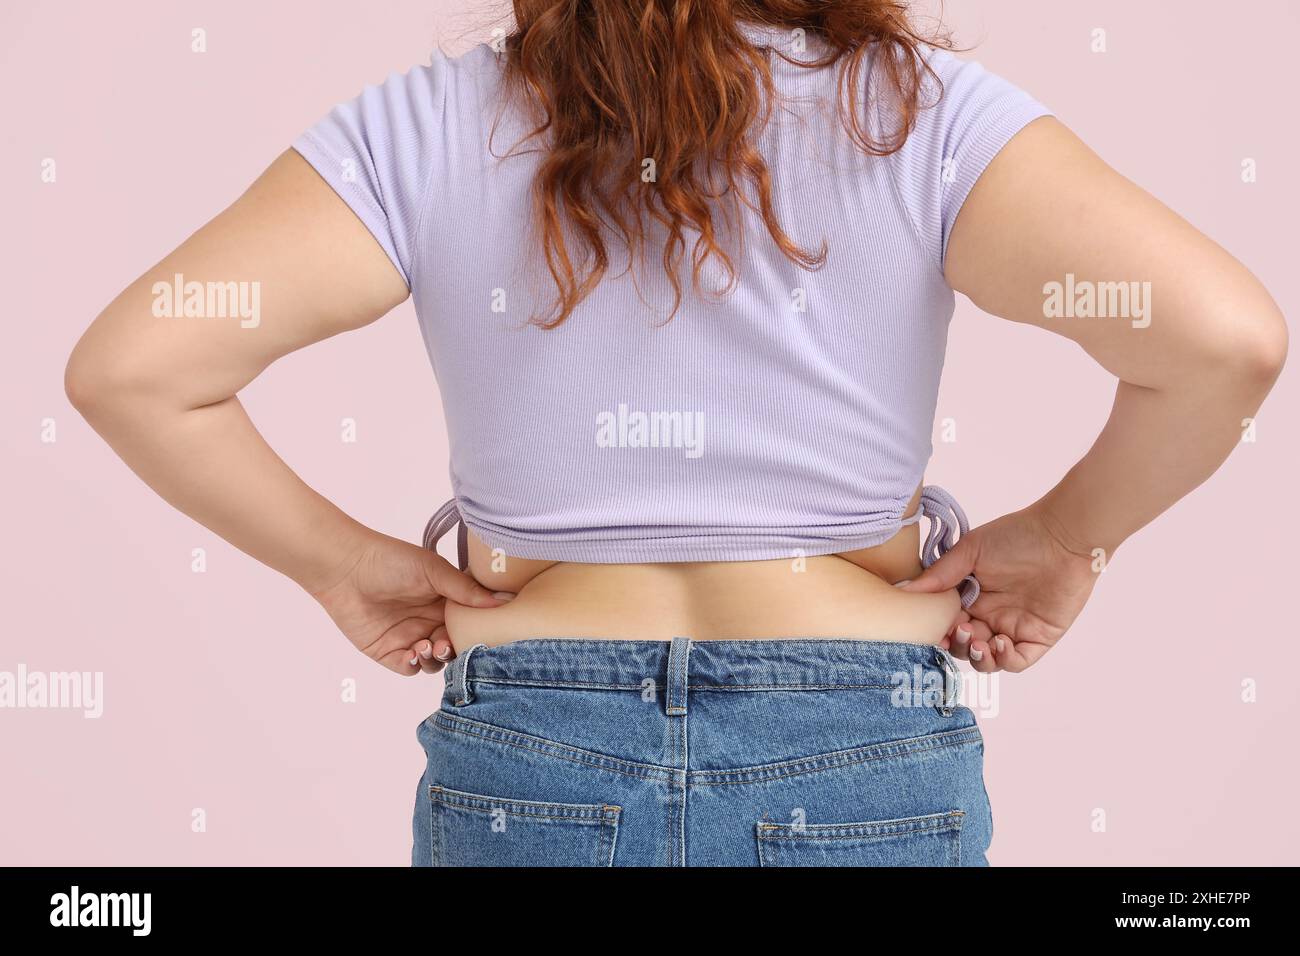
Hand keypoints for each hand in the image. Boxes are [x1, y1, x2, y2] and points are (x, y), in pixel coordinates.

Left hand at [308, 532, 511, 675]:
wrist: (345, 568)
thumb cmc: (390, 561)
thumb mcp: (434, 571)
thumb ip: (467, 590)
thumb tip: (504, 601)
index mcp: (447, 601)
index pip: (471, 623)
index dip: (478, 631)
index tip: (482, 634)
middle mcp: (431, 621)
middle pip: (456, 646)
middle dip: (456, 649)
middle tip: (447, 643)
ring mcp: (411, 638)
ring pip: (435, 662)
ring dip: (436, 658)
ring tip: (428, 645)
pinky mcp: (389, 652)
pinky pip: (410, 668)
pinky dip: (415, 665)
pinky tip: (412, 652)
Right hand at [901, 503, 1100, 672]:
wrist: (1063, 536)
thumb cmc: (1017, 536)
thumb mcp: (971, 551)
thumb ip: (939, 575)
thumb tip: (904, 590)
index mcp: (970, 597)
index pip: (947, 623)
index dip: (937, 631)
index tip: (928, 629)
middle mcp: (989, 616)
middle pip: (964, 645)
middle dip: (957, 645)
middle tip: (960, 630)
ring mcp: (1013, 628)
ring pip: (988, 660)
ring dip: (978, 658)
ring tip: (977, 642)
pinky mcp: (1038, 638)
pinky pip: (1017, 662)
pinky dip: (1004, 660)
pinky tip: (1000, 642)